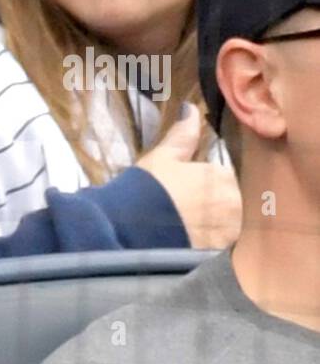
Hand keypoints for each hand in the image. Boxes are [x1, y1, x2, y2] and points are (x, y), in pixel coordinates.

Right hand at [136, 104, 241, 249]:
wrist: (130, 230)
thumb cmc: (146, 189)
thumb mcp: (162, 158)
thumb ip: (182, 135)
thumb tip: (191, 109)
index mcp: (223, 176)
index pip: (223, 177)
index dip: (203, 184)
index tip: (184, 191)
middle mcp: (234, 202)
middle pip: (229, 202)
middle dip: (211, 206)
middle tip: (182, 213)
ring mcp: (228, 230)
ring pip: (225, 225)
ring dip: (211, 227)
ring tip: (184, 231)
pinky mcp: (218, 253)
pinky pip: (218, 246)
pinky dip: (207, 245)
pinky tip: (187, 245)